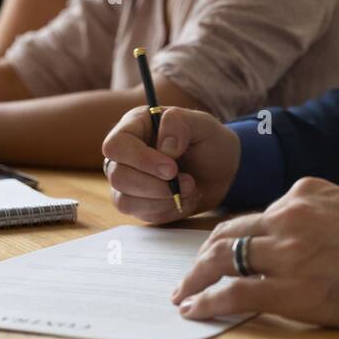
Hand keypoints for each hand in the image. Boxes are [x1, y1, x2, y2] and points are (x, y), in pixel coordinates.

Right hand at [101, 106, 239, 223]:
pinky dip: (168, 210)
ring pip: (125, 201)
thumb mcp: (202, 124)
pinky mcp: (137, 203)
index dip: (140, 160)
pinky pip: (141, 215)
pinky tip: (186, 199)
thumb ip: (180, 123)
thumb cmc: (209, 142)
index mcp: (134, 127)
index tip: (172, 168)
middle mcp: (125, 154)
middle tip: (189, 181)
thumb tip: (164, 148)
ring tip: (191, 189)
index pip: (116, 145)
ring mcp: (128, 180)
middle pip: (118, 176)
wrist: (222, 171)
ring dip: (162, 200)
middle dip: (156, 185)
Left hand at [171, 177, 338, 328]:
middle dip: (202, 254)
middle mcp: (288, 214)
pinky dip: (207, 301)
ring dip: (195, 279)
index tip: (221, 250)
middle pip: (227, 233)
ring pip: (221, 260)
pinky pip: (233, 291)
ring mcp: (287, 250)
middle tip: (190, 273)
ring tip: (184, 294)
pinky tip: (195, 309)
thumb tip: (310, 240)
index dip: (232, 236)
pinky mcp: (290, 288)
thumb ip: (323, 218)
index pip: (255, 214)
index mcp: (305, 192)